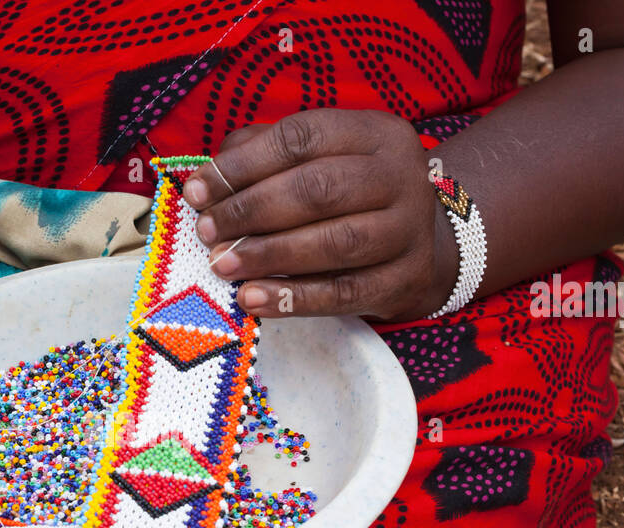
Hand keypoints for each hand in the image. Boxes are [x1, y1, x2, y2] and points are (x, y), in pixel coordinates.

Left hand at [183, 109, 458, 321]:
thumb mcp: (320, 158)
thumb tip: (208, 180)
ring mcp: (409, 230)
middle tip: (207, 233)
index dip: (243, 165)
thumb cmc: (351, 196)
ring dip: (269, 255)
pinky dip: (293, 299)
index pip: (302, 138)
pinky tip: (252, 299)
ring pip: (335, 242)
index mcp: (374, 133)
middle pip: (319, 189)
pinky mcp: (405, 280)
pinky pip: (344, 293)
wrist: (424, 245)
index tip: (199, 192)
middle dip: (251, 211)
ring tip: (222, 264)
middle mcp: (399, 175)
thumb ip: (263, 155)